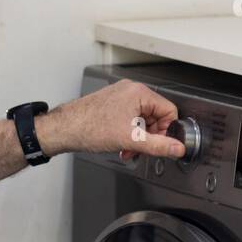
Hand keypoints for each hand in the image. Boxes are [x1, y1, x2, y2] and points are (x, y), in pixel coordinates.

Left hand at [41, 79, 184, 160]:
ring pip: (141, 120)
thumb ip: (158, 145)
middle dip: (149, 137)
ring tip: (127, 150)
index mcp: (139, 93)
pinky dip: (128, 134)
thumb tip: (178, 148)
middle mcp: (130, 91)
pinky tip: (120, 145)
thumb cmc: (89, 128)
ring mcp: (119, 97)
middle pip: (155, 116)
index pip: (169, 111)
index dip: (166, 131)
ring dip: (138, 138)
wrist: (63, 129)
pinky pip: (129, 119)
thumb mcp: (131, 140)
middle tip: (141, 150)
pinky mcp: (111, 105)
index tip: (160, 145)